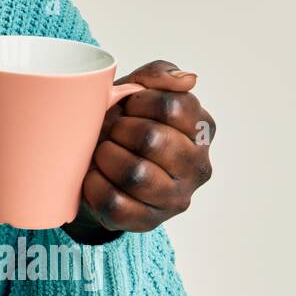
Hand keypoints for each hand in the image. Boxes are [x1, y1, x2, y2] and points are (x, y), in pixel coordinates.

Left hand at [65, 60, 214, 242]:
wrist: (99, 164)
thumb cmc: (124, 123)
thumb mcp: (139, 90)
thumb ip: (160, 75)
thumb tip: (186, 80)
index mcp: (202, 129)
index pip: (173, 106)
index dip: (138, 102)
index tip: (126, 106)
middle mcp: (198, 166)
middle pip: (152, 139)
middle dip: (119, 129)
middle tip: (109, 130)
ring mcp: (175, 198)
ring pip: (135, 174)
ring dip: (106, 156)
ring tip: (101, 151)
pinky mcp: (148, 221)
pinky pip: (115, 202)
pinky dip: (95, 184)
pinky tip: (93, 174)